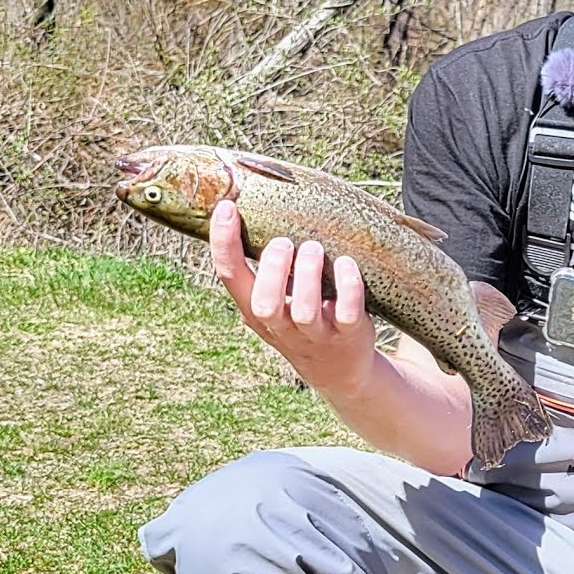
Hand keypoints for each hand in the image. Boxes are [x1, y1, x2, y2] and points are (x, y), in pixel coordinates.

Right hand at [209, 199, 377, 394]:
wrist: (340, 369)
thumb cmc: (303, 317)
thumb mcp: (277, 297)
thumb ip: (267, 265)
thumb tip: (260, 204)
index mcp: (256, 309)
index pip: (230, 277)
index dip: (224, 243)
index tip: (227, 208)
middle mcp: (282, 326)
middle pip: (264, 303)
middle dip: (273, 268)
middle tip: (285, 243)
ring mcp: (316, 333)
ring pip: (304, 310)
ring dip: (308, 274)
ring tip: (314, 248)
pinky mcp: (350, 333)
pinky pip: (347, 312)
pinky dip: (348, 286)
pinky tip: (346, 264)